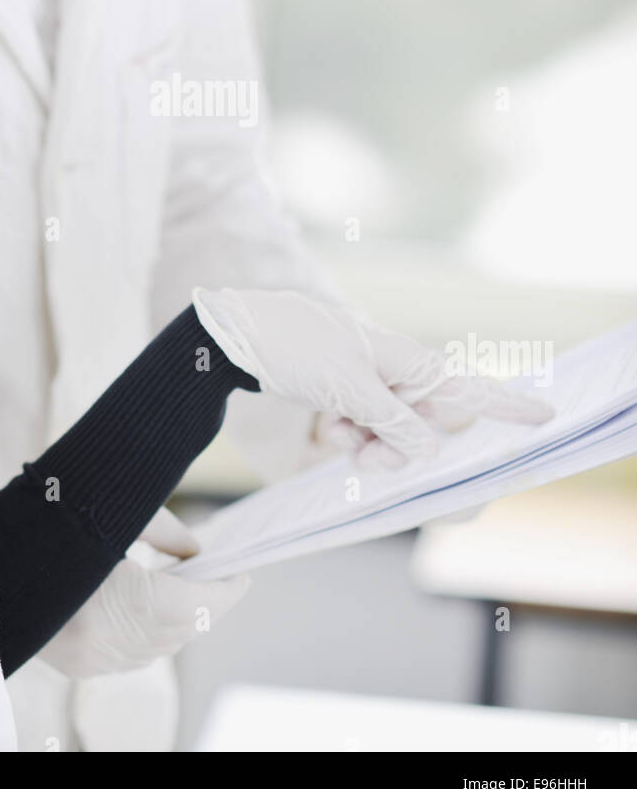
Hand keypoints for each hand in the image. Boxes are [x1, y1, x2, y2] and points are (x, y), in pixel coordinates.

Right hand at [40, 508, 249, 677]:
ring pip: (158, 650)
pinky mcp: (77, 664)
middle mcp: (112, 641)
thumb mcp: (116, 513)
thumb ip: (165, 532)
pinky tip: (152, 610)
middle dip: (207, 607)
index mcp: (126, 602)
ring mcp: (93, 659)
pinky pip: (130, 657)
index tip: (244, 575)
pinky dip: (150, 636)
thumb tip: (196, 552)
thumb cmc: (55, 522)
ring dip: (180, 624)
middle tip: (223, 579)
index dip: (226, 592)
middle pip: (182, 631)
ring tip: (191, 589)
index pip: (198, 605)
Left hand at [193, 288, 553, 470]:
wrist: (241, 338)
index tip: (547, 415)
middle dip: (402, 450)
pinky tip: (330, 427)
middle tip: (364, 450)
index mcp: (408, 363)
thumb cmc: (299, 348)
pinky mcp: (350, 400)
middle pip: (427, 430)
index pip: (468, 389)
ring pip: (396, 440)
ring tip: (339, 432)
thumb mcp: (350, 389)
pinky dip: (354, 440)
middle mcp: (398, 376)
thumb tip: (428, 449)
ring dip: (372, 448)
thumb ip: (394, 424)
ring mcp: (374, 389)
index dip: (506, 406)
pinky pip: (369, 435)